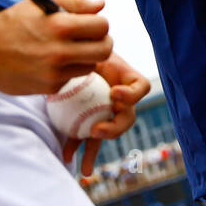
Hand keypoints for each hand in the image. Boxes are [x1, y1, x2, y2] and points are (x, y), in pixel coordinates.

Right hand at [0, 0, 112, 95]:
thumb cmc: (13, 22)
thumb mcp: (42, 4)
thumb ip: (76, 4)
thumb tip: (101, 5)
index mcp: (60, 26)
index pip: (102, 26)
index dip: (100, 24)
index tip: (93, 25)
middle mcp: (60, 51)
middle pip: (105, 50)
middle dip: (102, 43)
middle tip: (93, 40)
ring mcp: (54, 73)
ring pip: (91, 66)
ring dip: (86, 58)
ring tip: (71, 50)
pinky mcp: (48, 87)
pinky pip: (71, 78)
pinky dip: (68, 71)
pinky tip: (52, 63)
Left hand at [62, 52, 151, 176]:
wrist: (66, 55)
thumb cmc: (83, 45)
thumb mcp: (92, 43)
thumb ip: (94, 46)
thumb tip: (94, 38)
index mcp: (126, 78)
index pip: (140, 88)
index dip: (131, 95)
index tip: (114, 93)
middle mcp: (119, 98)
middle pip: (126, 118)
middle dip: (114, 128)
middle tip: (97, 130)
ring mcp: (103, 111)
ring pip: (105, 133)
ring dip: (95, 150)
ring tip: (85, 166)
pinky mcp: (85, 120)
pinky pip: (84, 136)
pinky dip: (75, 147)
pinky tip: (66, 155)